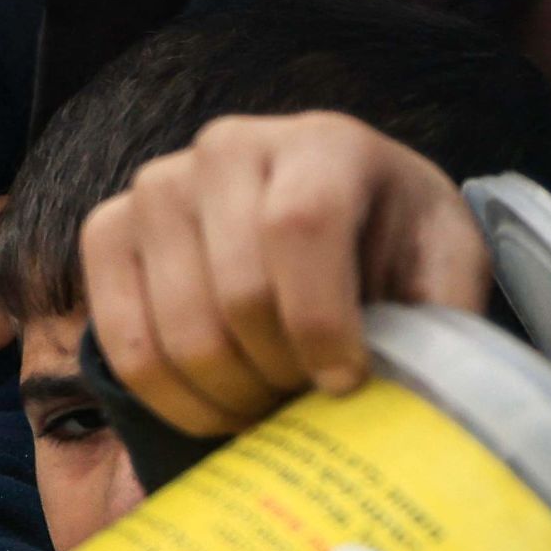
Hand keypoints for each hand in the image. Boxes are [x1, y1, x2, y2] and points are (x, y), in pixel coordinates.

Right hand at [77, 113, 492, 437]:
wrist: (325, 213)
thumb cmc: (391, 244)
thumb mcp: (444, 266)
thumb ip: (441, 316)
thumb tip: (417, 400)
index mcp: (322, 143)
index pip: (301, 227)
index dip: (320, 321)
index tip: (346, 383)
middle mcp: (228, 147)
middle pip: (238, 292)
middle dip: (279, 375)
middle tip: (310, 405)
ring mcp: (157, 186)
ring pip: (179, 330)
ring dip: (229, 396)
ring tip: (270, 408)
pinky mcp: (107, 229)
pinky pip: (121, 341)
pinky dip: (170, 398)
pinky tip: (216, 406)